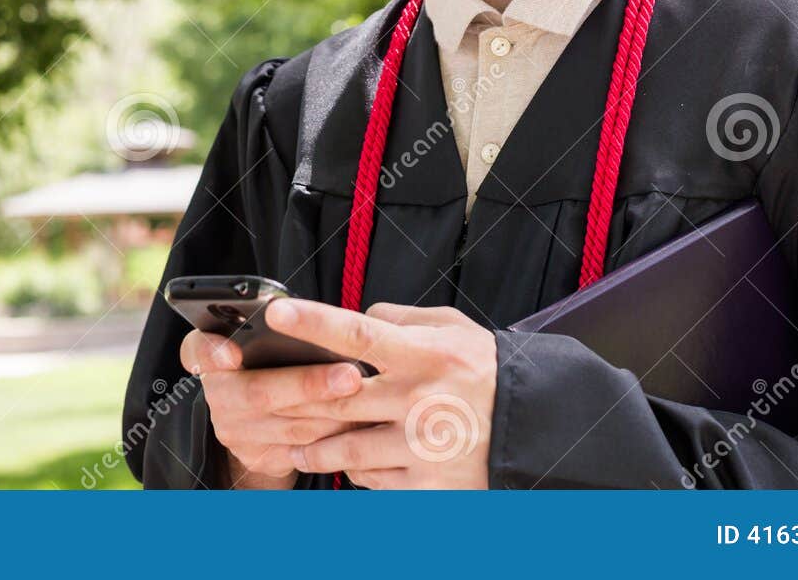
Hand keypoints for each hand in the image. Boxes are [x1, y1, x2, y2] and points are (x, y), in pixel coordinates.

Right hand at [179, 327, 367, 488]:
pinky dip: (335, 438)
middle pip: (258, 392)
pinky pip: (303, 452)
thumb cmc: (271, 357)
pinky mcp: (259, 458)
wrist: (261, 414)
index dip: (212, 352)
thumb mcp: (262, 335)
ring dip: (333, 413)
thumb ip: (275, 327)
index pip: (197, 349)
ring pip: (289, 426)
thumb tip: (314, 317)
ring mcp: (235, 432)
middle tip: (350, 376)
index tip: (231, 353)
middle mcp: (218, 395)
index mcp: (211, 354)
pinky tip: (362, 424)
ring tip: (368, 396)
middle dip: (308, 384)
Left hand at [267, 299, 496, 488]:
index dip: (313, 321)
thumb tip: (360, 316)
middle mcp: (418, 400)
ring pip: (344, 450)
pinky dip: (354, 470)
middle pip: (336, 399)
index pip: (357, 333)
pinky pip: (371, 480)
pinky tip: (350, 463)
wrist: (531, 427)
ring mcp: (420, 447)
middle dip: (294, 400)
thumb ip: (401, 319)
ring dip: (313, 448)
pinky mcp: (426, 485)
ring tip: (297, 445)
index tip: (276, 311)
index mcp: (423, 354)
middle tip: (266, 399)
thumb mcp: (452, 328)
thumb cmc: (486, 370)